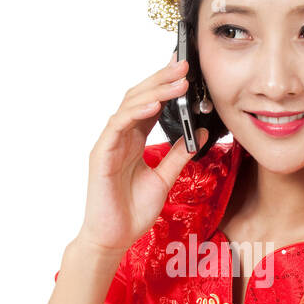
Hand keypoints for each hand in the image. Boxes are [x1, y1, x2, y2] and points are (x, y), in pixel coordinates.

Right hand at [76, 54, 207, 253]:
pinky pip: (118, 126)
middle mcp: (121, 137)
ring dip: (155, 92)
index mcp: (135, 140)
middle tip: (186, 66)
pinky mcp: (101, 154)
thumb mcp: (165, 179)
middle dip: (163, 80)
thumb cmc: (132, 211)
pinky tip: (153, 106)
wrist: (114, 238)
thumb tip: (202, 133)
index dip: (167, 87)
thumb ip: (179, 154)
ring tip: (178, 82)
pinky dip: (136, 114)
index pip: (151, 105)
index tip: (188, 72)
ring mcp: (109, 143)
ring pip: (129, 106)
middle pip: (140, 98)